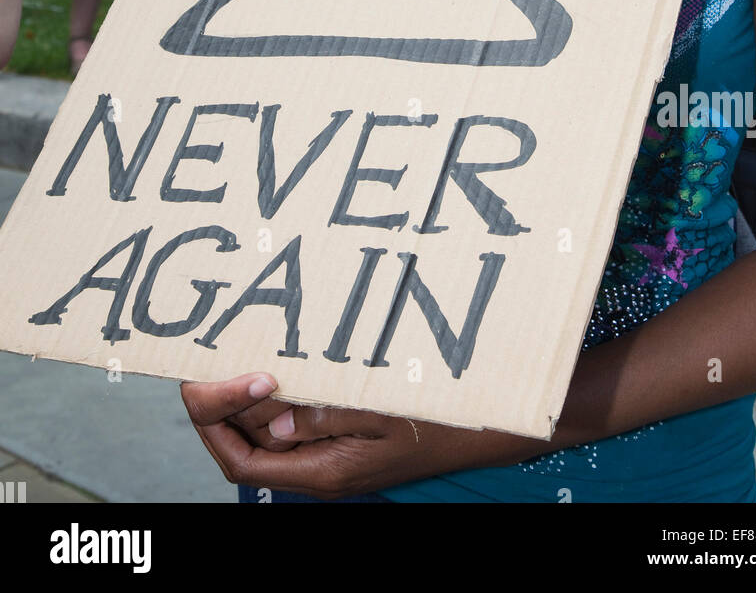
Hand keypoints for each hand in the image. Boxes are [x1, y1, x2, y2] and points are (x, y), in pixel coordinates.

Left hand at [180, 372, 489, 499]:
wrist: (477, 430)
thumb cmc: (437, 422)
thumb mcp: (382, 416)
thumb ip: (325, 420)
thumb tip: (270, 423)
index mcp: (323, 473)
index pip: (241, 461)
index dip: (218, 420)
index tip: (226, 378)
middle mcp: (317, 471)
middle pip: (242, 445)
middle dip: (219, 404)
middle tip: (210, 355)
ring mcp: (326, 456)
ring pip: (261, 433)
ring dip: (244, 395)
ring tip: (235, 349)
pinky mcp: (337, 438)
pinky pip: (288, 423)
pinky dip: (274, 394)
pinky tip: (277, 360)